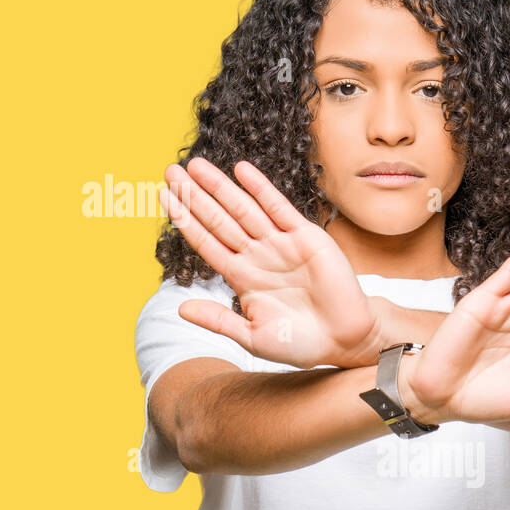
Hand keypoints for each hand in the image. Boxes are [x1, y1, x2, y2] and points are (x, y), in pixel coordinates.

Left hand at [159, 157, 384, 369]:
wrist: (345, 341)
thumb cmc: (300, 343)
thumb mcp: (252, 337)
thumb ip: (218, 320)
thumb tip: (180, 309)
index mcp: (241, 276)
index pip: (206, 242)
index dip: (185, 220)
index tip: (164, 198)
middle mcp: (256, 255)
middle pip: (218, 219)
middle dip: (194, 196)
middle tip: (169, 171)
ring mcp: (280, 244)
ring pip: (242, 209)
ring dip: (219, 187)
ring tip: (194, 166)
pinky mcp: (306, 237)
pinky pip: (278, 207)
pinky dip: (260, 188)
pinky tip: (241, 170)